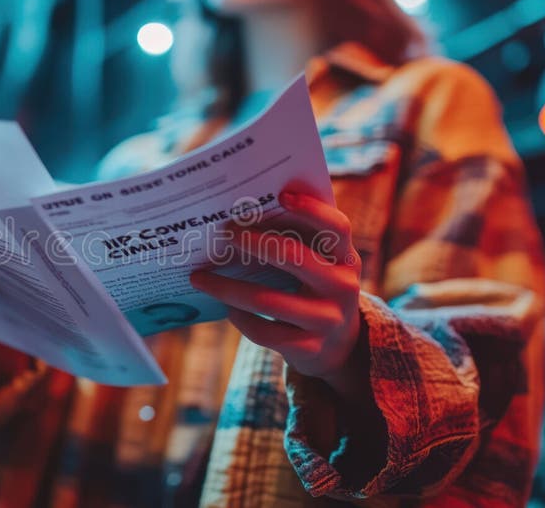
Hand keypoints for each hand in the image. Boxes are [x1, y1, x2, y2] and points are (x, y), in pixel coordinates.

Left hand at [189, 189, 362, 380]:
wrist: (339, 346)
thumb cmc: (316, 288)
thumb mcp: (321, 264)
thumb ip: (300, 239)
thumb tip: (244, 213)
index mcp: (345, 258)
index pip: (337, 227)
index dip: (311, 210)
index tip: (280, 195)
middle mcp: (342, 287)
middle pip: (294, 258)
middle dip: (253, 242)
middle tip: (224, 233)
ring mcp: (327, 320)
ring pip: (267, 300)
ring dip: (226, 287)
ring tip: (199, 276)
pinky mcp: (308, 348)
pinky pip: (262, 331)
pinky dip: (238, 316)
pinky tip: (227, 307)